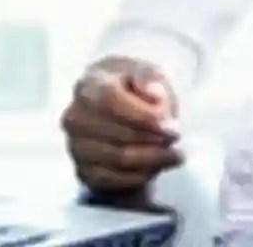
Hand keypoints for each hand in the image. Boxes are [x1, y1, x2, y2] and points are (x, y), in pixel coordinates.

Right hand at [61, 56, 183, 191]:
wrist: (118, 112)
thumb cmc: (135, 89)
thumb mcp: (147, 72)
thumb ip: (149, 78)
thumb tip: (153, 93)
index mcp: (90, 84)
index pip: (112, 102)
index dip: (144, 117)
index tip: (172, 126)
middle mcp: (75, 116)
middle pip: (119, 134)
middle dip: (155, 139)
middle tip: (177, 138)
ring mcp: (76, 145)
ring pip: (119, 159)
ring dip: (153, 160)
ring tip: (175, 155)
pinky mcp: (83, 170)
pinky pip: (113, 180)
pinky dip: (140, 176)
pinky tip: (157, 166)